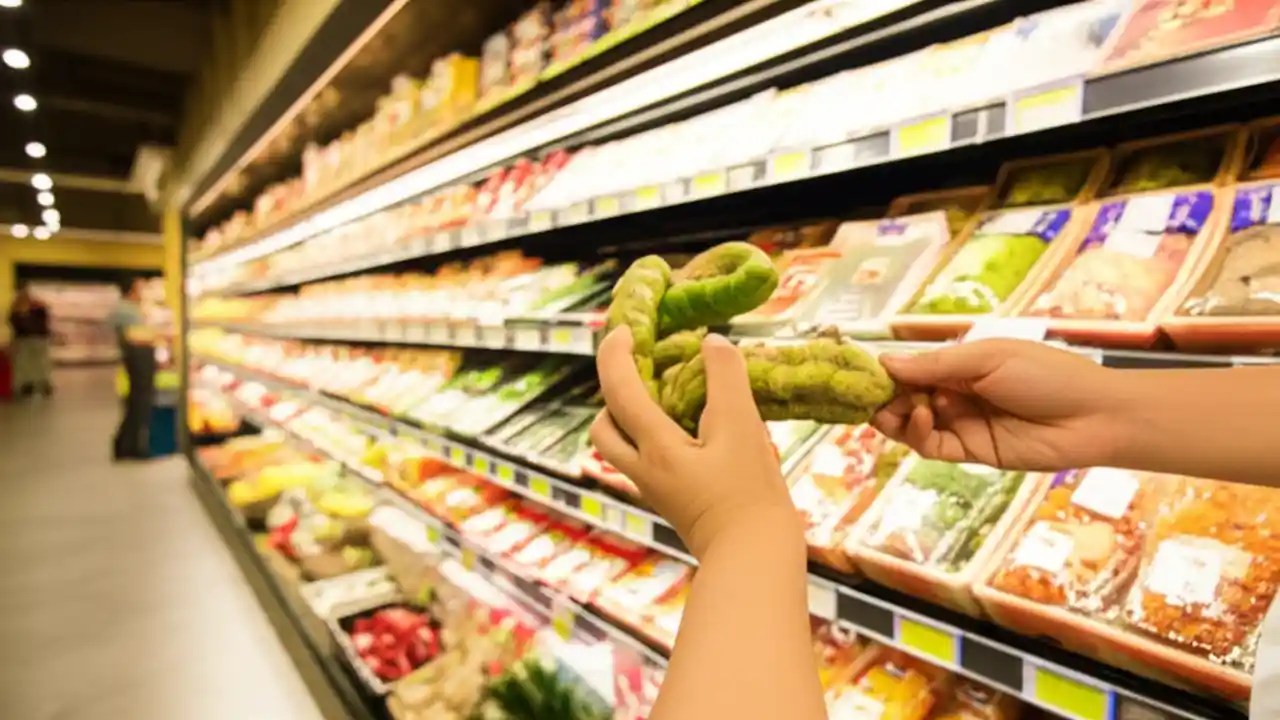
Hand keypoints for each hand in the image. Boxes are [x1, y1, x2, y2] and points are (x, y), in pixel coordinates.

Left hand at [590, 327, 800, 559]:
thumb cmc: (748, 495)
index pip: (618, 389)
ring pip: (623, 449)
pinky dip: (657, 438)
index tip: (627, 330)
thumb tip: (711, 342)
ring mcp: (656, 491)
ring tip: (671, 399)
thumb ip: (726, 379)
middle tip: (644, 371)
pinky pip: (649, 462)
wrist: (754, 560)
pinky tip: (696, 432)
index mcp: (654, 448)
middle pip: (603, 428)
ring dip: (633, 419)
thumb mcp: (743, 428)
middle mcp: (644, 471)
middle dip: (614, 396)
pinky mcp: (674, 504)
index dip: (615, 353)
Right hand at [871, 339, 1124, 470]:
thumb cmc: (1047, 374)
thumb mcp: (986, 358)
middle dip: (885, 397)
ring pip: (913, 425)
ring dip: (897, 416)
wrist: (1094, 416)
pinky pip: (933, 447)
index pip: (911, 369)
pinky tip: (926, 415)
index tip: (860, 373)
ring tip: (894, 409)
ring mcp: (963, 424)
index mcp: (961, 365)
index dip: (885, 372)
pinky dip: (920, 434)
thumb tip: (884, 364)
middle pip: (906, 398)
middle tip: (871, 396)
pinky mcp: (972, 453)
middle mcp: (957, 394)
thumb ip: (935, 365)